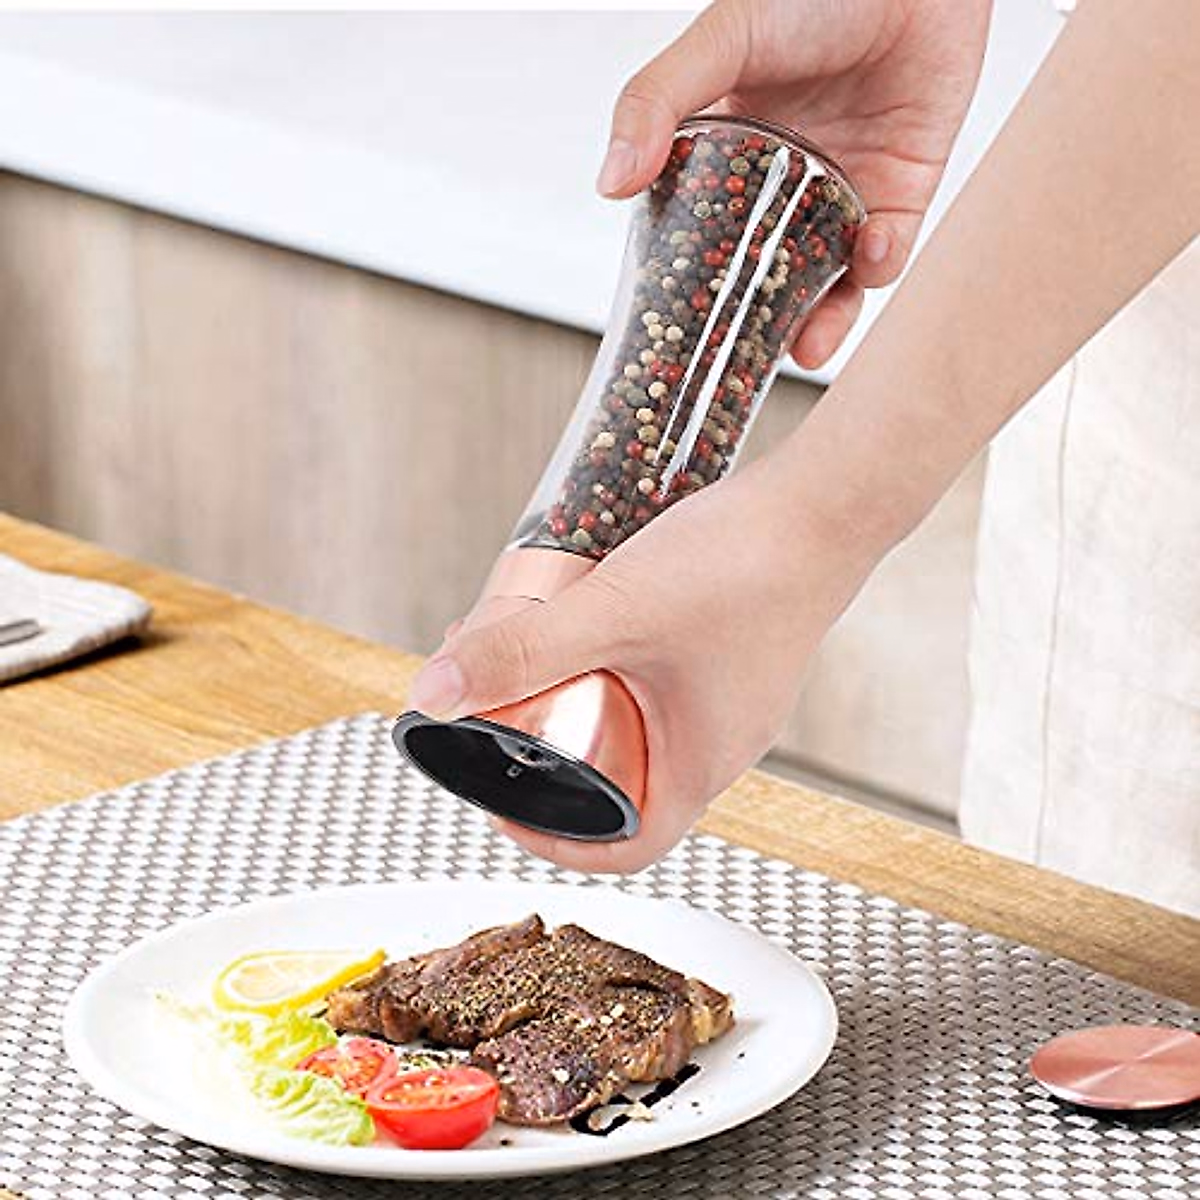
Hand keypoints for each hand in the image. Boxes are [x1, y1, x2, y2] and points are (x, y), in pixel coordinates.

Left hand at [408, 451, 885, 872]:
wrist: (828, 505)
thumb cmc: (744, 565)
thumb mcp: (611, 612)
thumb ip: (521, 650)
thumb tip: (433, 694)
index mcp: (698, 764)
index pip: (621, 847)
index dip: (550, 839)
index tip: (502, 800)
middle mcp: (721, 744)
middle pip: (621, 783)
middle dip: (549, 757)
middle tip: (500, 711)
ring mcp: (732, 701)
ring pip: (640, 730)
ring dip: (580, 704)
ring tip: (534, 655)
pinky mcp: (735, 657)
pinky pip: (662, 689)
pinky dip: (614, 670)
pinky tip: (589, 623)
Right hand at [597, 0, 991, 367]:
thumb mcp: (720, 42)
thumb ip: (655, 102)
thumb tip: (607, 184)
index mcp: (730, 158)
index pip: (701, 236)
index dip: (691, 285)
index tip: (676, 334)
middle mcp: (785, 186)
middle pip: (761, 274)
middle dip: (753, 324)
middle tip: (736, 366)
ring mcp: (842, 196)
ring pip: (823, 282)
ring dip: (816, 321)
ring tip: (805, 346)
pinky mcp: (901, 197)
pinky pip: (885, 255)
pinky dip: (877, 264)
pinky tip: (867, 247)